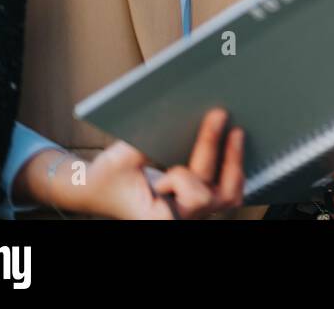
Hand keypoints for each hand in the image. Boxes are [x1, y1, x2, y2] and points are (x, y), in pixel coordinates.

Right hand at [39, 107, 245, 218]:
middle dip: (221, 154)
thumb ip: (144, 146)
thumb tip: (172, 117)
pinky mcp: (198, 204)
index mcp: (158, 216)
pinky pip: (227, 192)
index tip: (168, 168)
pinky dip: (232, 169)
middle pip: (216, 194)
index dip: (181, 179)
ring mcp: (192, 212)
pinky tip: (232, 143)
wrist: (98, 190)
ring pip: (228, 196)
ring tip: (235, 132)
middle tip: (219, 116)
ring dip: (233, 163)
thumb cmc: (106, 177)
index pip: (190, 198)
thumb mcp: (118, 160)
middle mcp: (179, 217)